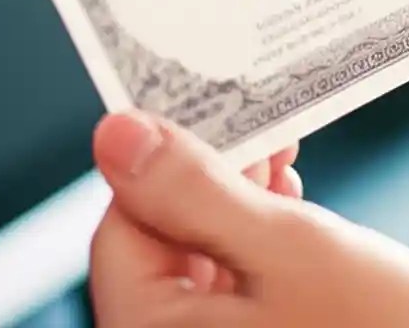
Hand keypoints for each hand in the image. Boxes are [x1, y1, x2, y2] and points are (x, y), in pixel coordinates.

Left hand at [89, 113, 408, 326]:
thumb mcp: (292, 247)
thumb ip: (195, 192)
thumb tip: (116, 136)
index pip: (123, 225)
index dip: (168, 160)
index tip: (217, 114)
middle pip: (161, 244)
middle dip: (211, 180)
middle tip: (264, 135)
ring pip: (201, 265)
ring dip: (237, 207)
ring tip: (283, 168)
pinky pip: (235, 294)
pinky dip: (258, 248)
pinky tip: (291, 213)